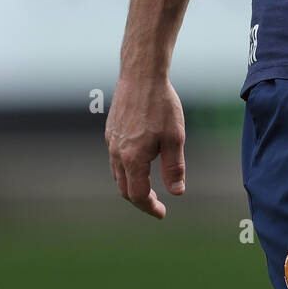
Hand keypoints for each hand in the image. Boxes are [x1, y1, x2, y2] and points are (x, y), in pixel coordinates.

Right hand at [105, 76, 185, 218]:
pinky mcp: (110, 131)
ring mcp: (111, 142)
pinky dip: (126, 169)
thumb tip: (176, 192)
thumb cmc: (161, 105)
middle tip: (157, 203)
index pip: (138, 195)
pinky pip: (115, 159)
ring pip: (118, 175)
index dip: (150, 207)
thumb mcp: (175, 137)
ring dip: (132, 185)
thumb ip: (174, 167)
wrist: (141, 76)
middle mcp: (117, 153)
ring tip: (149, 186)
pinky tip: (140, 162)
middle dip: (140, 200)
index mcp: (132, 158)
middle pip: (124, 189)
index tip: (162, 213)